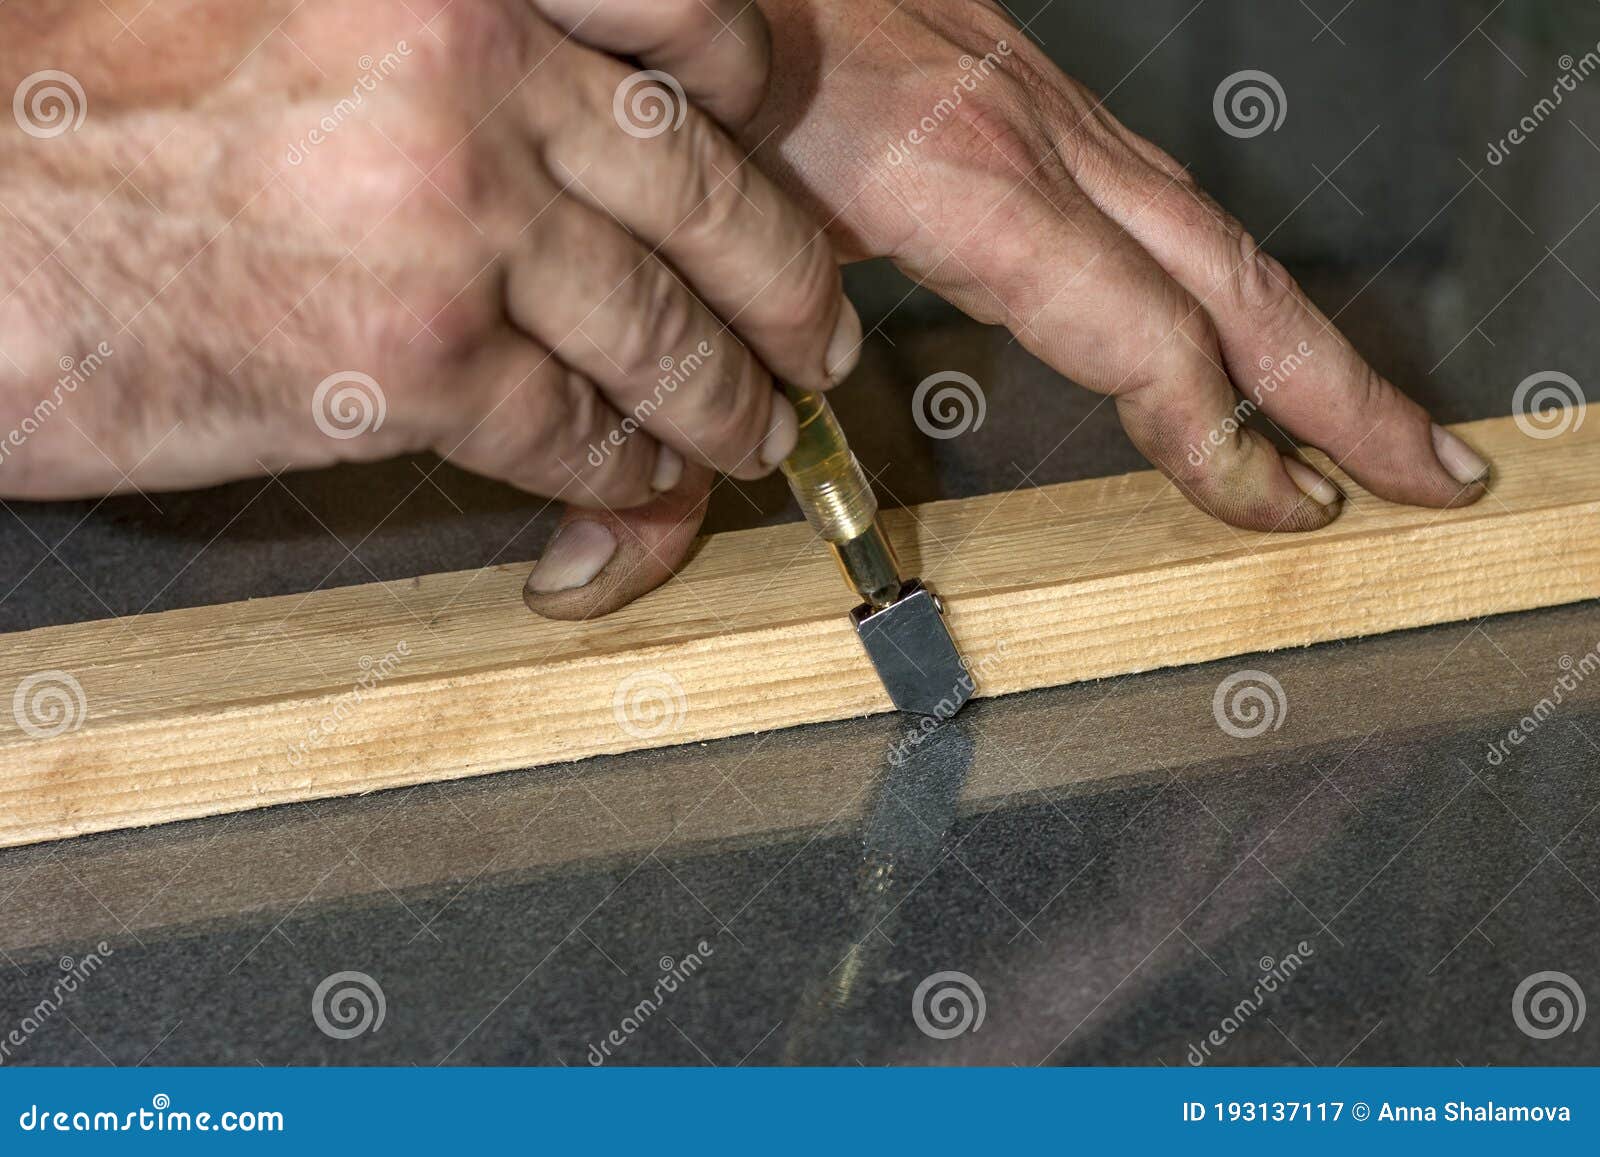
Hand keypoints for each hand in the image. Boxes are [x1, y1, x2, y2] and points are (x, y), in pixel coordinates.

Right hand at [0, 0, 856, 572]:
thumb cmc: (77, 106)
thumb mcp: (283, 3)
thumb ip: (429, 44)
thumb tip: (557, 116)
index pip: (685, 11)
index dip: (749, 104)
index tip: (761, 157)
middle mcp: (470, 61)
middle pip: (707, 189)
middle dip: (787, 287)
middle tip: (818, 343)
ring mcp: (453, 215)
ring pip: (664, 328)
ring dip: (724, 404)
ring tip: (745, 440)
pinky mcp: (415, 363)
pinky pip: (578, 428)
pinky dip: (622, 476)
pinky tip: (629, 490)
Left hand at [522, 0, 1493, 619]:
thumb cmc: (663, 55)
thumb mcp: (670, 234)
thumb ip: (674, 392)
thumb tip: (628, 547)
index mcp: (952, 167)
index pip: (1135, 326)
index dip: (1213, 430)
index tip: (1271, 507)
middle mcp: (1018, 122)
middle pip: (1221, 270)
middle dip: (1334, 384)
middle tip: (1422, 472)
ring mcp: (1023, 92)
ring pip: (1200, 224)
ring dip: (1295, 331)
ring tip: (1363, 421)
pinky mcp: (1005, 81)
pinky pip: (1143, 191)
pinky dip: (1208, 274)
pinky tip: (1224, 330)